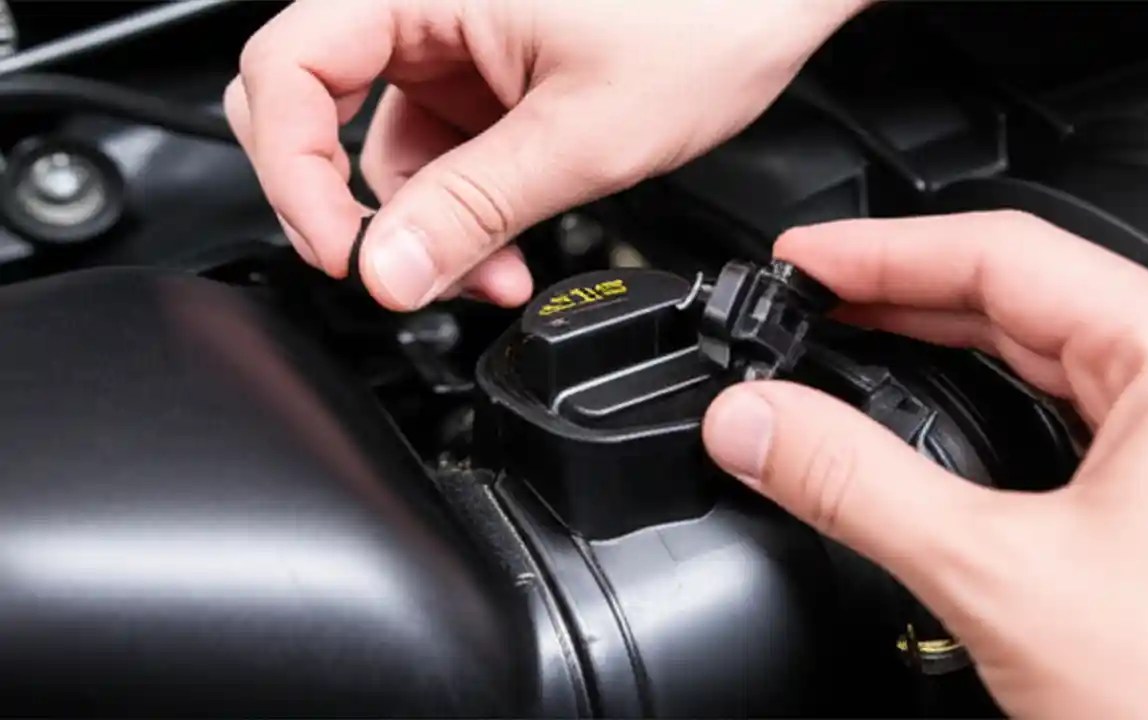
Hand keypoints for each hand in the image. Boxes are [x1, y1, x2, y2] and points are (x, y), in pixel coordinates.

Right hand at [224, 0, 865, 309]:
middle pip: (317, 108)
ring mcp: (456, 40)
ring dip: (428, 227)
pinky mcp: (491, 74)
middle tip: (393, 272)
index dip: (294, 174)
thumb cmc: (711, 13)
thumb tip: (386, 271)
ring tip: (492, 275)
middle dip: (354, 207)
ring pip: (389, 148)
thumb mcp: (583, 133)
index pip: (287, 72)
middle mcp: (424, 5)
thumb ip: (474, 207)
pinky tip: (505, 249)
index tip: (341, 254)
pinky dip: (466, 209)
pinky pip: (444, 151)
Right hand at [702, 210, 1147, 716]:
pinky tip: (935, 419)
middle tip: (806, 302)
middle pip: (1019, 297)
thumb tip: (757, 424)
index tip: (799, 261)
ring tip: (851, 343)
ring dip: (939, 348)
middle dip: (899, 296)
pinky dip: (987, 405)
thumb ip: (856, 486)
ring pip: (1046, 356)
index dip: (878, 251)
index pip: (998, 256)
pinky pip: (1070, 413)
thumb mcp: (1000, 575)